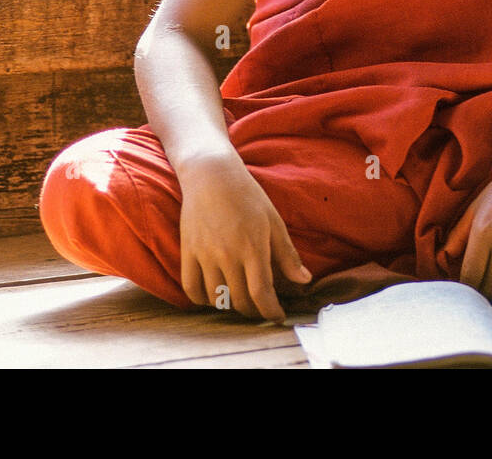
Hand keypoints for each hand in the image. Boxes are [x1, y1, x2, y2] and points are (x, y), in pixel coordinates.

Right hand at [177, 154, 310, 322]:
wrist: (211, 175)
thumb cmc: (247, 196)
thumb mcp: (274, 221)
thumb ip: (287, 254)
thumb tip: (304, 281)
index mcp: (253, 247)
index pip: (261, 294)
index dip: (271, 312)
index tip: (278, 316)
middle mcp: (228, 255)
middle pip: (240, 301)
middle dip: (254, 311)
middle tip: (262, 307)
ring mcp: (205, 254)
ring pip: (217, 298)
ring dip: (230, 305)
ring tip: (240, 299)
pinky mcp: (188, 251)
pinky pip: (191, 288)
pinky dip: (202, 299)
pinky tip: (214, 295)